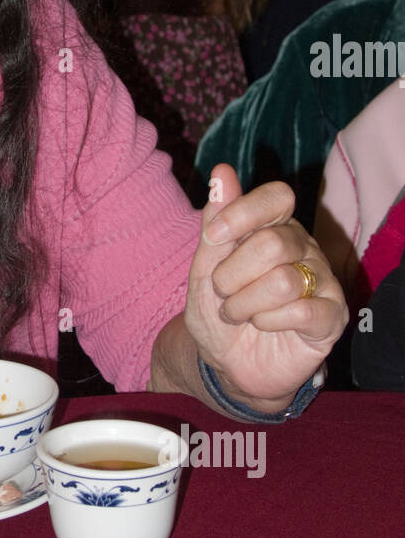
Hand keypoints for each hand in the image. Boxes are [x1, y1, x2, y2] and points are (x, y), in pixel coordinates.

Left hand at [185, 164, 347, 407]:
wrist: (228, 365)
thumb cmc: (220, 311)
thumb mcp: (205, 268)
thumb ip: (215, 223)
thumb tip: (221, 172)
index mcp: (276, 227)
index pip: (277, 197)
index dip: (243, 212)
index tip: (213, 236)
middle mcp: (305, 248)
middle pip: (274, 243)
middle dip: (232, 275)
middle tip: (224, 294)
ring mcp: (323, 282)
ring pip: (284, 281)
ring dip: (245, 304)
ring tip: (239, 315)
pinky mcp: (332, 317)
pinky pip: (301, 311)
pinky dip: (268, 322)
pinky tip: (263, 327)